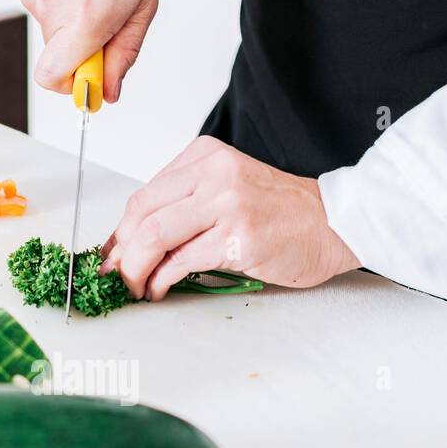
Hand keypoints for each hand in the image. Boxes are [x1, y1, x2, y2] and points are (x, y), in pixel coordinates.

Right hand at [20, 0, 163, 102]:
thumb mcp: (144, 4)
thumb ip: (123, 54)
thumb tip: (107, 91)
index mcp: (85, 17)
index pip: (52, 78)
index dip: (73, 84)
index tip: (93, 76)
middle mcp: (51, 6)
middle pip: (57, 56)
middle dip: (82, 47)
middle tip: (110, 16)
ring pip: (50, 28)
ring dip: (72, 19)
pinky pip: (44, 3)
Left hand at [102, 137, 360, 298]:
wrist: (335, 222)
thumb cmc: (283, 213)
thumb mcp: (228, 189)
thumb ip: (186, 205)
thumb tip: (134, 241)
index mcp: (206, 157)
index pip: (144, 195)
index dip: (119, 232)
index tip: (111, 255)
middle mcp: (214, 175)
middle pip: (140, 215)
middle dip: (121, 253)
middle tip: (118, 277)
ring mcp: (226, 205)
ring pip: (153, 237)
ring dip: (135, 270)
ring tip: (136, 287)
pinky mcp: (237, 238)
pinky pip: (180, 262)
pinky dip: (161, 281)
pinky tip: (160, 290)